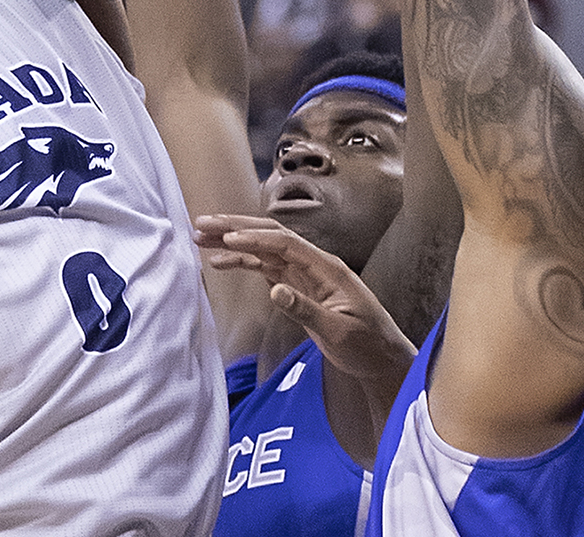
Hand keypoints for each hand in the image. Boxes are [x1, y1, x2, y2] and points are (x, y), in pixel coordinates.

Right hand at [196, 214, 414, 385]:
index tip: (228, 239)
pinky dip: (244, 262)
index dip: (256, 238)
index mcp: (328, 268)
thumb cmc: (367, 345)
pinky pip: (267, 268)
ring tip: (202, 239)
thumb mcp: (338, 332)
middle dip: (237, 227)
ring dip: (234, 242)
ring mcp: (305, 274)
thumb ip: (306, 310)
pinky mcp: (298, 287)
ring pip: (265, 250)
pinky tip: (222, 262)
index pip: (287, 243)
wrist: (381, 359)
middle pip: (271, 236)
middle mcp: (315, 264)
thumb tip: (275, 290)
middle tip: (204, 224)